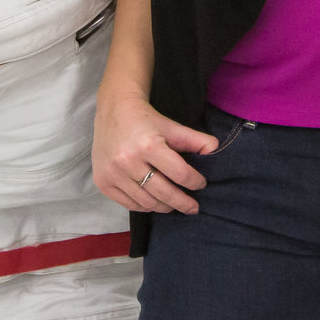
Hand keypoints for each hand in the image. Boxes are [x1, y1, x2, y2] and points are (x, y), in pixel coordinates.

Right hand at [93, 89, 216, 214]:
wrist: (114, 111)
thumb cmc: (147, 120)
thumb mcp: (173, 127)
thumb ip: (196, 140)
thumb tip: (216, 152)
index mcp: (148, 145)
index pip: (180, 174)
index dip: (195, 182)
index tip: (201, 185)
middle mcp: (128, 161)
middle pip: (163, 193)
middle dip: (183, 203)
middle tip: (194, 208)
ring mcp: (113, 173)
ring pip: (147, 202)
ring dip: (164, 206)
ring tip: (174, 205)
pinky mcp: (102, 182)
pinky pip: (129, 204)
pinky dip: (145, 206)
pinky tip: (155, 202)